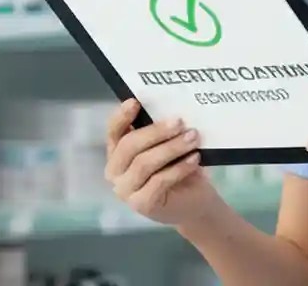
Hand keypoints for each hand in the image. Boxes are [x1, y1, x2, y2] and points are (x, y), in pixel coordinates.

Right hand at [104, 99, 224, 226]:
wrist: (194, 202)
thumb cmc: (178, 167)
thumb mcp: (168, 145)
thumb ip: (161, 131)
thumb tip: (169, 110)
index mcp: (117, 152)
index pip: (113, 132)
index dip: (121, 116)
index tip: (136, 102)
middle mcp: (115, 172)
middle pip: (129, 146)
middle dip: (155, 132)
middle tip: (180, 122)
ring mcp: (126, 190)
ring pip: (144, 163)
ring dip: (171, 148)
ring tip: (192, 138)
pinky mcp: (142, 204)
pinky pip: (159, 181)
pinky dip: (179, 167)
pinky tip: (194, 158)